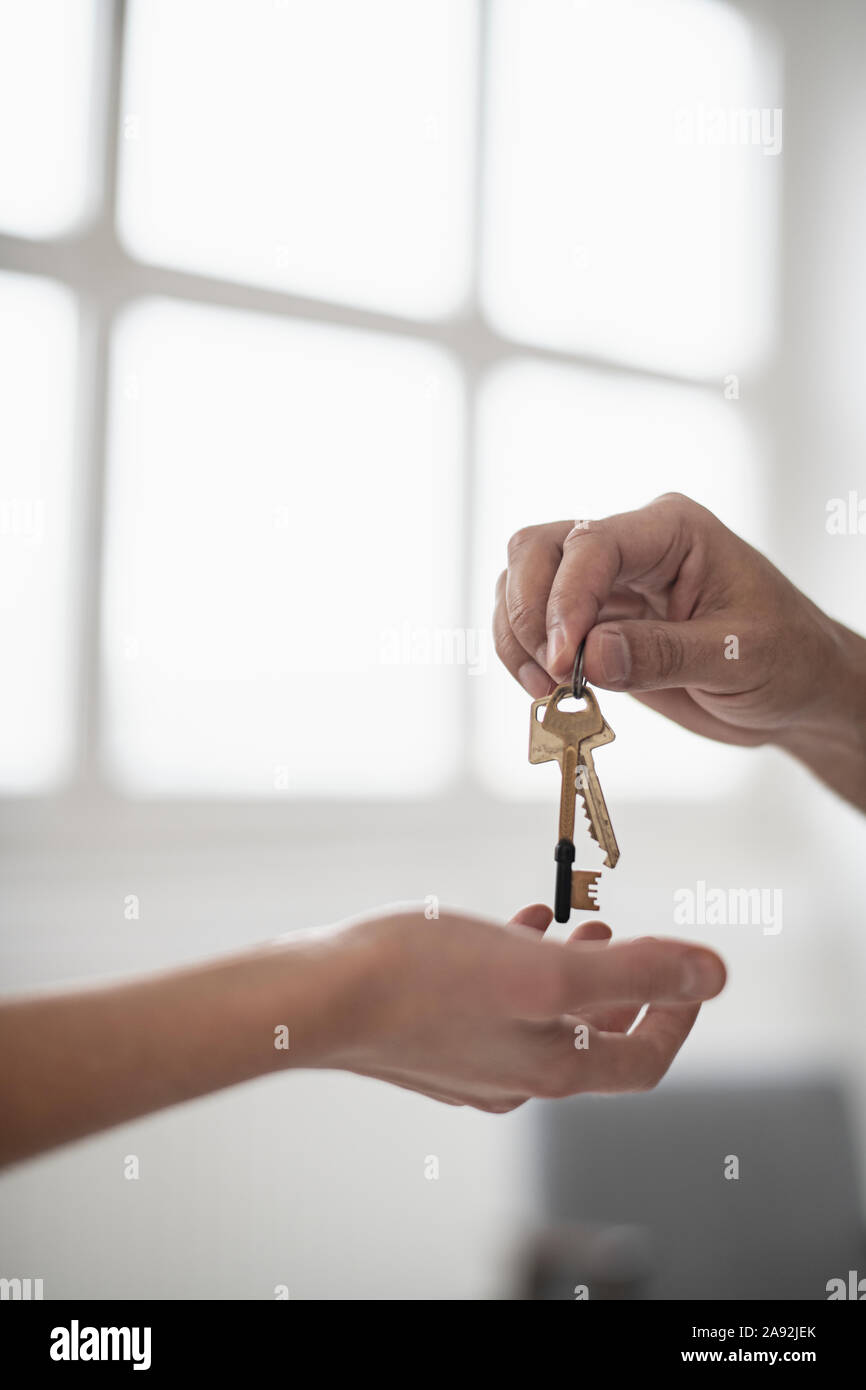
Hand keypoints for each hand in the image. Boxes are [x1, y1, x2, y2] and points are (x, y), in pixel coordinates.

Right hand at [299, 903, 724, 1111]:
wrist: (320, 999)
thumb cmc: (426, 979)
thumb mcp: (546, 969)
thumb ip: (634, 973)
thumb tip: (715, 975)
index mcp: (553, 1069)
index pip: (642, 1061)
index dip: (677, 1018)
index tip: (690, 974)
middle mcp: (516, 1078)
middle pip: (592, 1043)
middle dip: (622, 990)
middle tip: (625, 939)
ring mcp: (469, 1064)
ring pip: (541, 1021)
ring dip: (569, 975)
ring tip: (573, 923)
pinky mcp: (430, 1041)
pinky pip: (492, 1008)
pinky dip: (516, 968)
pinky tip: (507, 926)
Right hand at [494, 492, 850, 746]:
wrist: (795, 690)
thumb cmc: (787, 660)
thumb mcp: (740, 658)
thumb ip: (665, 654)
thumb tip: (592, 654)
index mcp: (673, 531)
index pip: (593, 545)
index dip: (566, 600)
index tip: (565, 661)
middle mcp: (632, 546)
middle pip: (538, 549)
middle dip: (528, 611)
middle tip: (550, 673)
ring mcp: (606, 583)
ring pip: (522, 582)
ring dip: (517, 635)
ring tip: (546, 687)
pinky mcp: (593, 622)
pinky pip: (533, 623)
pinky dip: (523, 654)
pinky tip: (548, 690)